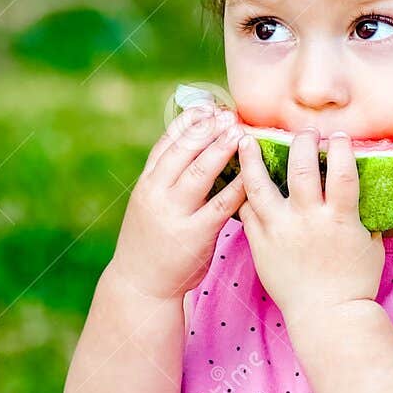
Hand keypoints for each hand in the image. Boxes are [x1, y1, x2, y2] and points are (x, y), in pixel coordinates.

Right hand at [110, 105, 247, 300]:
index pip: (166, 144)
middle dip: (207, 129)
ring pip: (199, 172)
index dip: (187, 123)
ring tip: (240, 132)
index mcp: (146, 184)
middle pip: (183, 151)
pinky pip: (220, 204)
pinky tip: (252, 173)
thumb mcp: (149, 205)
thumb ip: (166, 179)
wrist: (140, 285)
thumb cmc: (150, 242)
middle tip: (229, 114)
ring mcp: (174, 214)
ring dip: (221, 149)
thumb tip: (193, 148)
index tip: (207, 106)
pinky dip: (237, 186)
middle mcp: (157, 195)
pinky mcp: (195, 235)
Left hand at [236, 130, 384, 324]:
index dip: (340, 146)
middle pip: (300, 167)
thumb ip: (362, 216)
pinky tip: (239, 180)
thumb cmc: (355, 283)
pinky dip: (243, 195)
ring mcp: (279, 231)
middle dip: (301, 142)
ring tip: (246, 139)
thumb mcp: (370, 244)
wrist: (326, 317)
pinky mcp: (259, 244)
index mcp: (339, 218)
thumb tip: (363, 192)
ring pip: (259, 185)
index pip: (341, 169)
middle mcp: (307, 220)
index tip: (337, 135)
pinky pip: (246, 212)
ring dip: (252, 159)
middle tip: (302, 133)